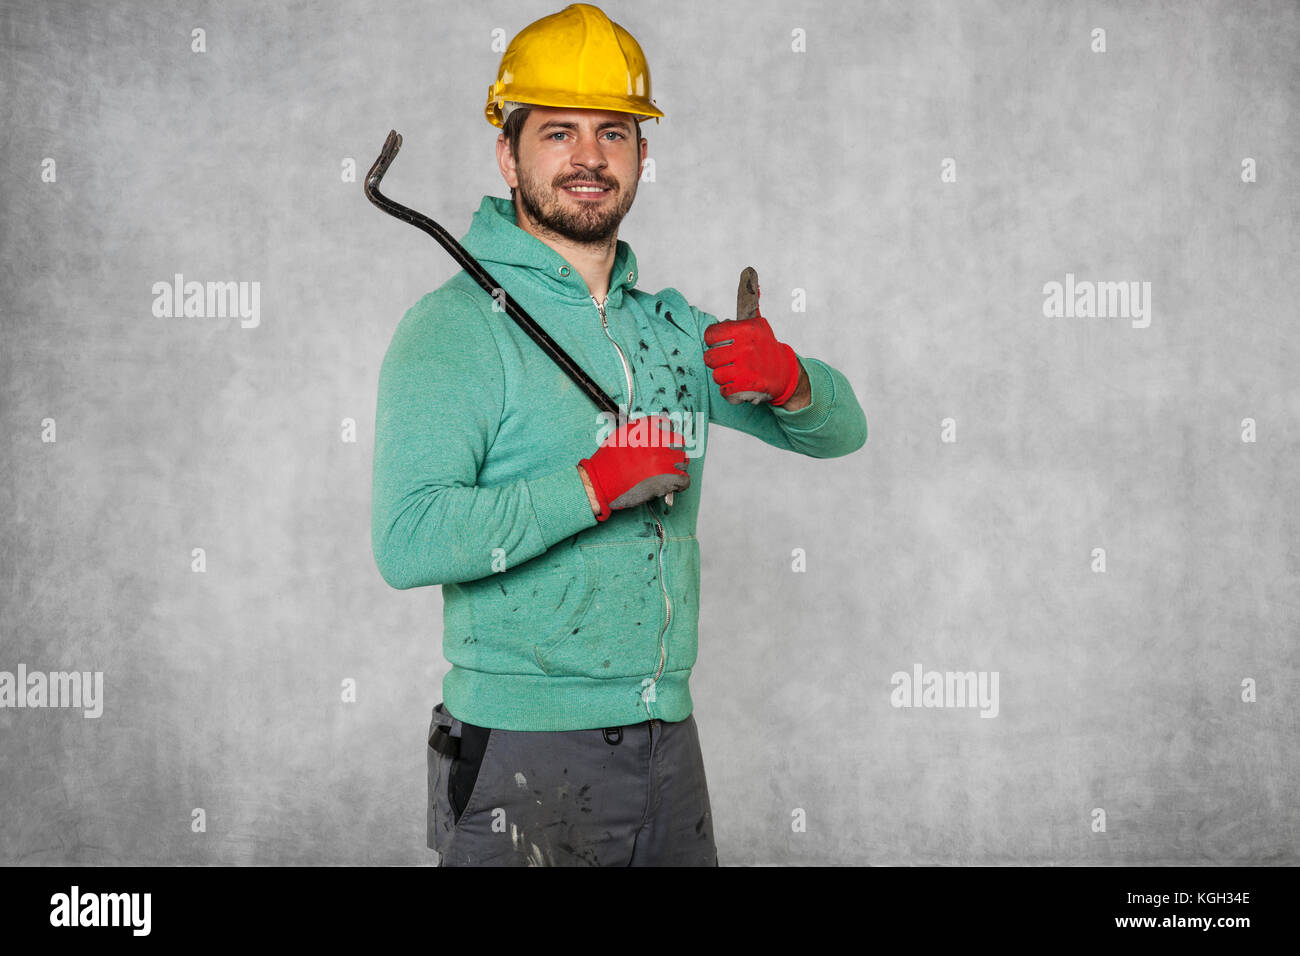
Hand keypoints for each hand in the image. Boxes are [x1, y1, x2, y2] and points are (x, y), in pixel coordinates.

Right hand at [578, 416, 689, 521]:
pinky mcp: (667, 478)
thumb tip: (652, 429)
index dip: (668, 434)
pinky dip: (680, 484)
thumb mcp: (620, 435)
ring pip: (683, 461)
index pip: (668, 424)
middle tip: (668, 459)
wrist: (601, 481)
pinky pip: (684, 480)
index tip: (667, 440)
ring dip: (677, 467)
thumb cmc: (607, 462)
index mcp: (646, 428)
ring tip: (669, 473)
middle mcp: (657, 441)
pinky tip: (674, 485)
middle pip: (679, 442)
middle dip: (674, 450)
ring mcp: (664, 459)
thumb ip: (638, 429)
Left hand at [703, 266, 799, 405]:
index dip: (713, 341)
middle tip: (729, 361)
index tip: (721, 343)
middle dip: (717, 362)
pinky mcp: (749, 387)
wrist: (785, 373)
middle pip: (709, 358)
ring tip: (736, 373)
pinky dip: (729, 391)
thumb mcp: (757, 322)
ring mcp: (748, 368)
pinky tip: (739, 384)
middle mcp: (747, 348)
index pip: (710, 335)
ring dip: (724, 377)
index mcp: (747, 330)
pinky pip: (725, 392)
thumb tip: (749, 271)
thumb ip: (749, 300)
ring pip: (716, 376)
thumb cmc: (764, 346)